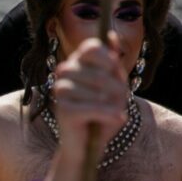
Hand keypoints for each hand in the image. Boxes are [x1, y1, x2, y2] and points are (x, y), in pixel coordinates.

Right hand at [51, 35, 130, 160]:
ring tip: (116, 113)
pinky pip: (94, 107)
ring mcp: (60, 90)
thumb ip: (114, 63)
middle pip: (101, 72)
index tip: (117, 74)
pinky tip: (116, 120)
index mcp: (76, 62)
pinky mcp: (63, 109)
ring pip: (100, 90)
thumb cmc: (102, 113)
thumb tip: (112, 35)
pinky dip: (109, 115)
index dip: (109, 60)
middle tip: (121, 102)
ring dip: (114, 104)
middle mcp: (64, 72)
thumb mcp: (115, 87)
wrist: (87, 145)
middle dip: (118, 89)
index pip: (92, 47)